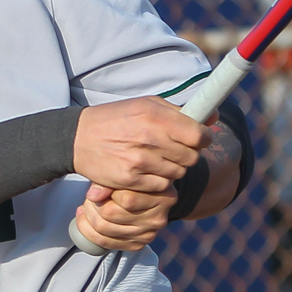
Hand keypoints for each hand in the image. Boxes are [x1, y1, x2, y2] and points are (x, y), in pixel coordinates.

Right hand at [72, 97, 207, 194]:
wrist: (78, 138)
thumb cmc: (116, 119)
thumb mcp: (146, 105)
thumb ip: (179, 112)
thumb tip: (213, 116)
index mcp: (155, 116)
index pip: (198, 135)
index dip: (202, 138)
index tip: (197, 138)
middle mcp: (149, 138)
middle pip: (191, 157)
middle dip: (186, 154)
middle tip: (172, 148)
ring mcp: (140, 161)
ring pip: (178, 173)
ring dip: (172, 168)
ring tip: (154, 158)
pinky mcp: (131, 180)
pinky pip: (161, 186)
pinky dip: (158, 180)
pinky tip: (145, 170)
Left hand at [72, 185, 175, 251]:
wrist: (149, 197)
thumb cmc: (135, 182)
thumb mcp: (125, 172)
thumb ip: (108, 181)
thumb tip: (93, 195)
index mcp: (161, 195)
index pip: (126, 199)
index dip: (106, 192)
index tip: (99, 189)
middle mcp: (156, 218)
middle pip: (111, 214)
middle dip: (92, 205)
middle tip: (90, 198)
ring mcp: (148, 234)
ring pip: (105, 229)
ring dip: (88, 218)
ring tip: (87, 207)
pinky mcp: (137, 244)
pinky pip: (105, 242)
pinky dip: (89, 232)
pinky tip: (86, 220)